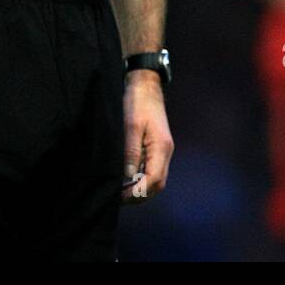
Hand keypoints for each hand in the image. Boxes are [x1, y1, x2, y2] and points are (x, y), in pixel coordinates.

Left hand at [123, 72, 173, 203]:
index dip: (138, 191)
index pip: (154, 179)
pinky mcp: (156, 147)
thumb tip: (128, 176)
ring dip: (140, 189)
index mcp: (161, 147)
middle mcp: (165, 152)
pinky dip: (140, 179)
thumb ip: (131, 152)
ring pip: (155, 179)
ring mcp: (162, 150)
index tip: (120, 196)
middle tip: (118, 198)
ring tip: (120, 192)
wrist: (146, 85)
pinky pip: (151, 170)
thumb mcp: (131, 126)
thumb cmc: (138, 103)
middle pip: (157, 184)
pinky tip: (126, 179)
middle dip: (140, 195)